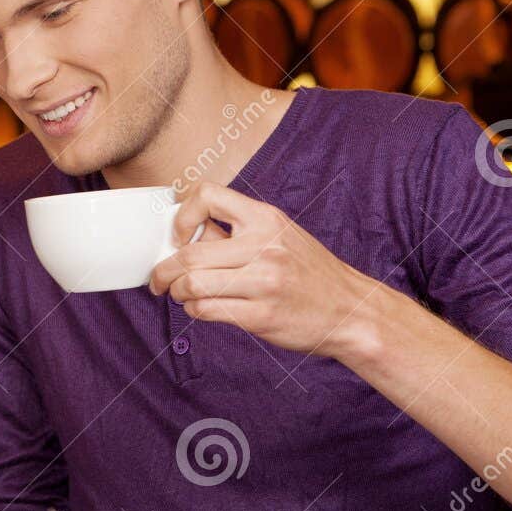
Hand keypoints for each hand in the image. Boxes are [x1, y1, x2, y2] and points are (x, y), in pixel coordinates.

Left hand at [148, 181, 378, 357]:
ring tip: (180, 294)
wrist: (352, 312)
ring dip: (175, 292)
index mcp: (266, 218)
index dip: (181, 215)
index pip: (207, 195)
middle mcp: (265, 246)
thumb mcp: (281, 235)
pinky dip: (193, 310)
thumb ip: (238, 231)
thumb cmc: (310, 273)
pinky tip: (201, 308)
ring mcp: (264, 282)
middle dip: (163, 269)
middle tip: (159, 279)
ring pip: (191, 284)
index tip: (178, 236)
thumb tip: (184, 232)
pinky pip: (205, 310)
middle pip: (189, 253)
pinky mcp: (261, 316)